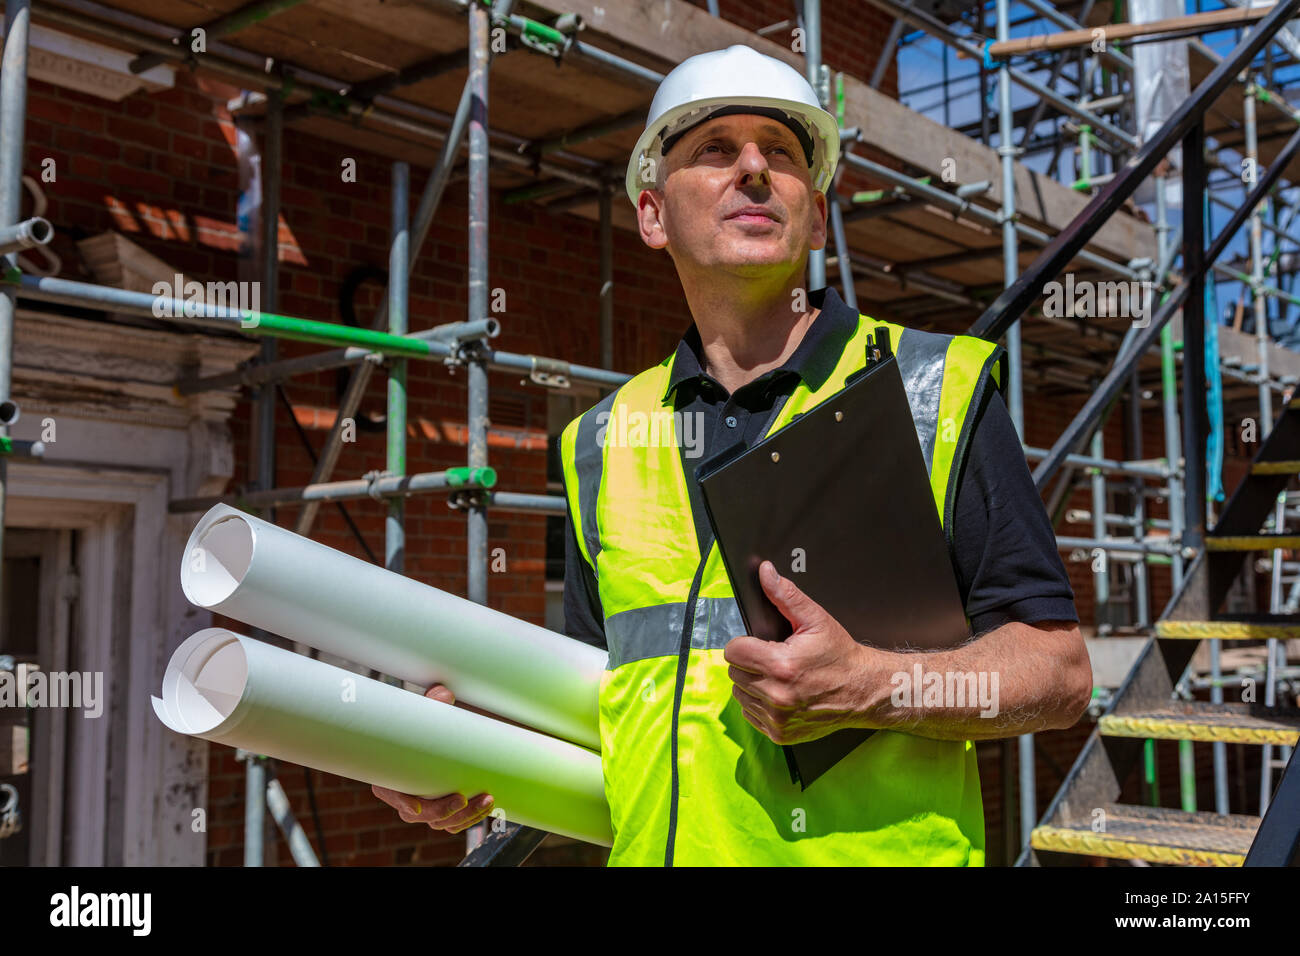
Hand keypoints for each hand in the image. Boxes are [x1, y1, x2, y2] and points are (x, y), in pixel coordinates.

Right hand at [371, 684, 494, 832]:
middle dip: (441, 812)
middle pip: (418, 815)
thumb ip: (435, 702)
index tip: (417, 808)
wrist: (444, 733)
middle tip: (462, 798)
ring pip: (440, 822)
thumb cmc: (430, 720)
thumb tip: (444, 694)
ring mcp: (425, 804)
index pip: (391, 792)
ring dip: (463, 817)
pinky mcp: (443, 808)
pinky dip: (470, 818)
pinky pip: (453, 823)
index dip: (402, 803)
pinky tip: (486, 806)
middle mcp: (406, 793)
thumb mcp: (429, 709)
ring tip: (485, 800)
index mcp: (392, 772)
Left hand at [723, 560, 876, 744]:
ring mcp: (777, 718)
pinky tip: (782, 695)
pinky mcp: (780, 734)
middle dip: (750, 662)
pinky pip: (750, 714)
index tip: (762, 644)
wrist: (863, 691)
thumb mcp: (816, 620)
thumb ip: (786, 596)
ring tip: (780, 677)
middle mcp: (776, 696)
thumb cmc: (840, 656)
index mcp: (781, 666)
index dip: (746, 644)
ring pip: (740, 694)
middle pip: (734, 672)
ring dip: (753, 684)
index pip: (733, 652)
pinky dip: (760, 704)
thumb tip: (765, 573)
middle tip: (775, 659)